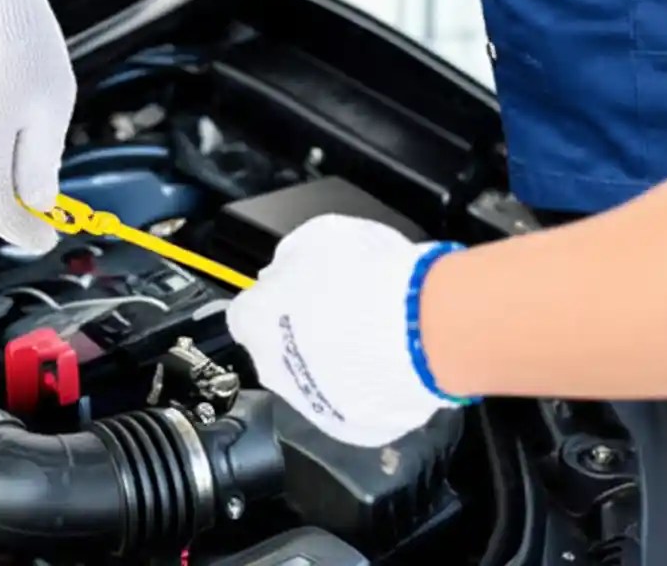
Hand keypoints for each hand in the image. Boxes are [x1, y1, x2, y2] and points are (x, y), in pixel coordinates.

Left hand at [226, 214, 457, 446]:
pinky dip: (368, 390)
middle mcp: (273, 369)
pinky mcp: (352, 429)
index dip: (277, 298)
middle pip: (279, 350)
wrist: (420, 329)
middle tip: (345, 310)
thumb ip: (293, 257)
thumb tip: (290, 266)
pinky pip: (354, 406)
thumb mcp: (320, 238)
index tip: (299, 290)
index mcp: (254, 321)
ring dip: (337, 362)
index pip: (246, 312)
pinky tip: (392, 364)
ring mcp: (311, 404)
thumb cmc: (370, 280)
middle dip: (306, 332)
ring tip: (376, 336)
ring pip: (316, 380)